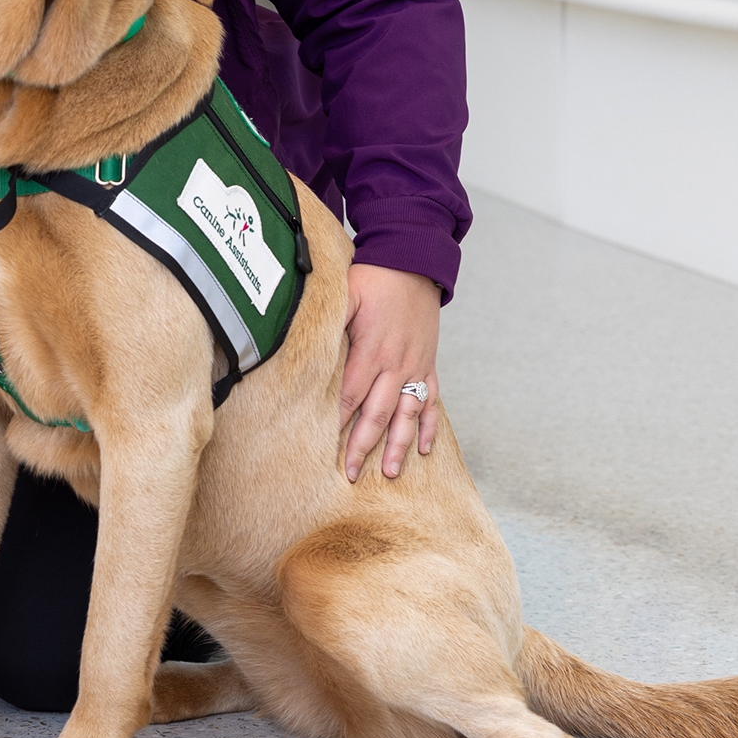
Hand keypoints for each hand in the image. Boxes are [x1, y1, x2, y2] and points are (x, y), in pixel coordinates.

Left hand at [339, 262, 441, 481]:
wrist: (414, 264)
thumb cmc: (374, 279)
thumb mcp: (345, 295)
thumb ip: (329, 323)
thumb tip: (305, 344)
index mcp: (372, 350)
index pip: (350, 395)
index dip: (337, 422)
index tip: (325, 447)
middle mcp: (396, 364)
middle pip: (377, 413)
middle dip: (363, 445)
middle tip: (351, 473)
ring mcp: (416, 367)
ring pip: (408, 415)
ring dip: (399, 446)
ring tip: (391, 473)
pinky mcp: (428, 365)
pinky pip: (432, 402)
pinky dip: (429, 426)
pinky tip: (423, 449)